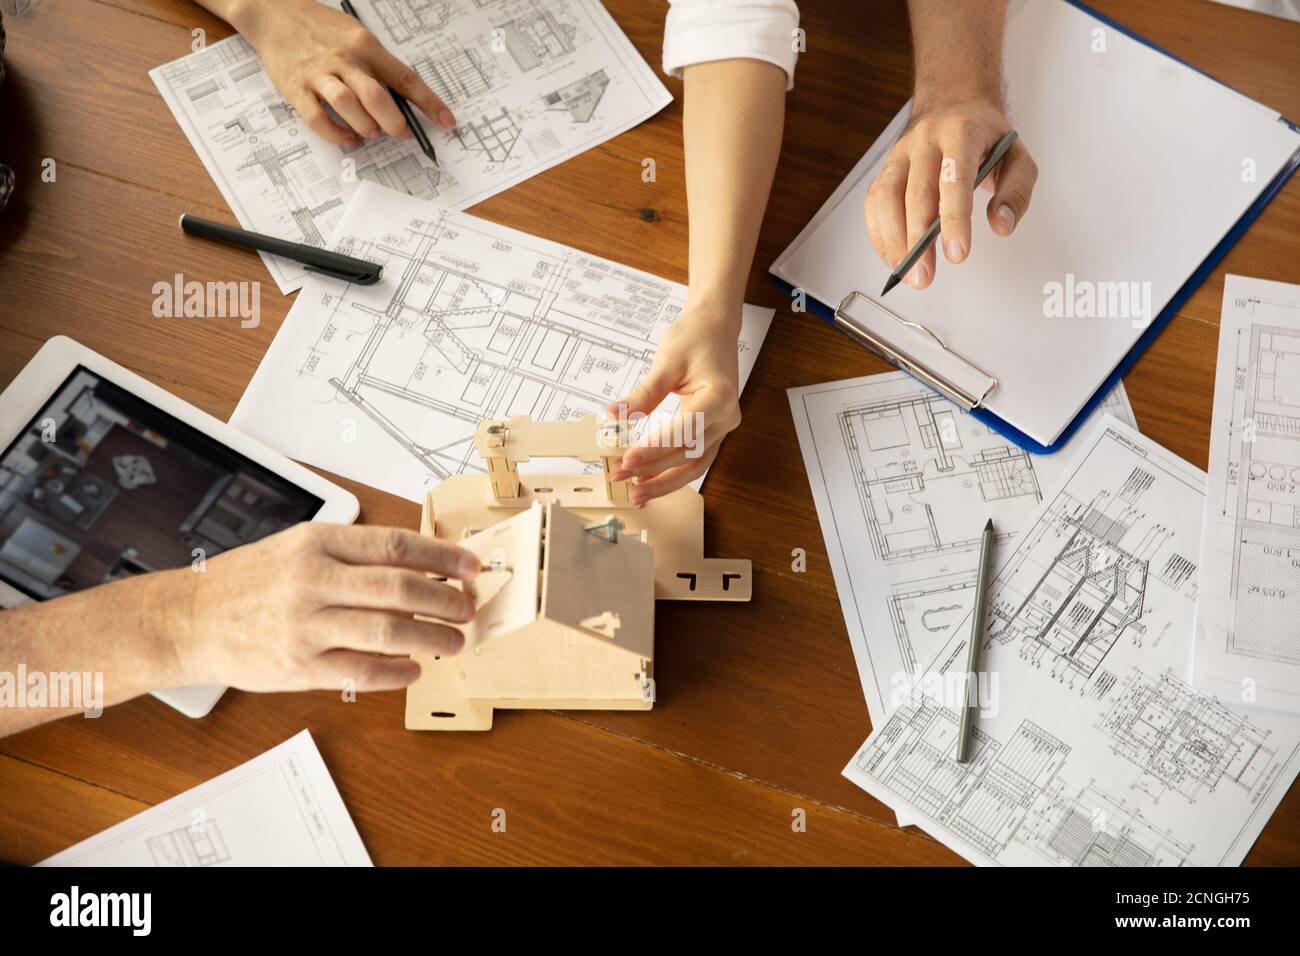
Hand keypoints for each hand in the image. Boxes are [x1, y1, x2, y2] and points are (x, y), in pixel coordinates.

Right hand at [169, 523, 480, 692]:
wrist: (189, 619)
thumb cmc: (249, 581)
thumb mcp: (298, 546)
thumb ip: (352, 553)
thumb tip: (420, 564)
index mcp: (317, 542)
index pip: (396, 545)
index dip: (442, 556)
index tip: (470, 566)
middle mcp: (313, 580)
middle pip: (401, 588)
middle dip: (446, 600)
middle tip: (467, 608)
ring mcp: (305, 625)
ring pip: (388, 631)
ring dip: (432, 638)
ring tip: (452, 641)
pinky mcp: (298, 666)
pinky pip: (362, 672)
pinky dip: (397, 672)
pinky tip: (413, 669)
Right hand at [230, 0, 455, 147]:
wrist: (274, 12)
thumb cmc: (321, 28)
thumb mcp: (356, 36)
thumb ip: (378, 66)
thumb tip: (404, 101)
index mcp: (366, 46)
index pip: (405, 78)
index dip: (429, 103)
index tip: (447, 121)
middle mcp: (344, 59)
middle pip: (376, 96)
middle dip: (394, 122)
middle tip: (401, 133)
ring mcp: (319, 74)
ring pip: (348, 106)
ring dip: (365, 126)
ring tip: (371, 132)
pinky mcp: (296, 88)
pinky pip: (317, 118)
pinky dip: (335, 134)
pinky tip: (347, 138)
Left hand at [605, 309, 740, 503]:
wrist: (715, 329)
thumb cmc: (695, 338)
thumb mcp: (665, 362)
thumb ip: (642, 394)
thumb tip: (613, 416)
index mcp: (719, 397)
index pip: (683, 432)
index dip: (654, 450)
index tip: (627, 460)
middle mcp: (726, 417)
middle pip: (689, 455)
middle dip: (653, 470)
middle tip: (620, 476)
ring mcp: (723, 427)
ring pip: (695, 465)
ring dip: (665, 482)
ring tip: (636, 493)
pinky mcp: (714, 431)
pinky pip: (695, 458)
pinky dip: (672, 471)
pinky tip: (649, 479)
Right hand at [864, 97, 1036, 288]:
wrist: (953, 101)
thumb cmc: (984, 136)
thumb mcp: (1017, 155)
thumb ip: (1016, 191)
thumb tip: (1002, 225)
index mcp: (961, 133)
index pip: (954, 179)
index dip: (954, 219)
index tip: (957, 254)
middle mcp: (925, 141)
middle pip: (915, 193)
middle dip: (918, 240)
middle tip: (925, 276)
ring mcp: (900, 154)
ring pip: (886, 199)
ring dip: (893, 241)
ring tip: (907, 273)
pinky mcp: (886, 169)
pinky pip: (874, 204)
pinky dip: (880, 234)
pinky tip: (893, 257)